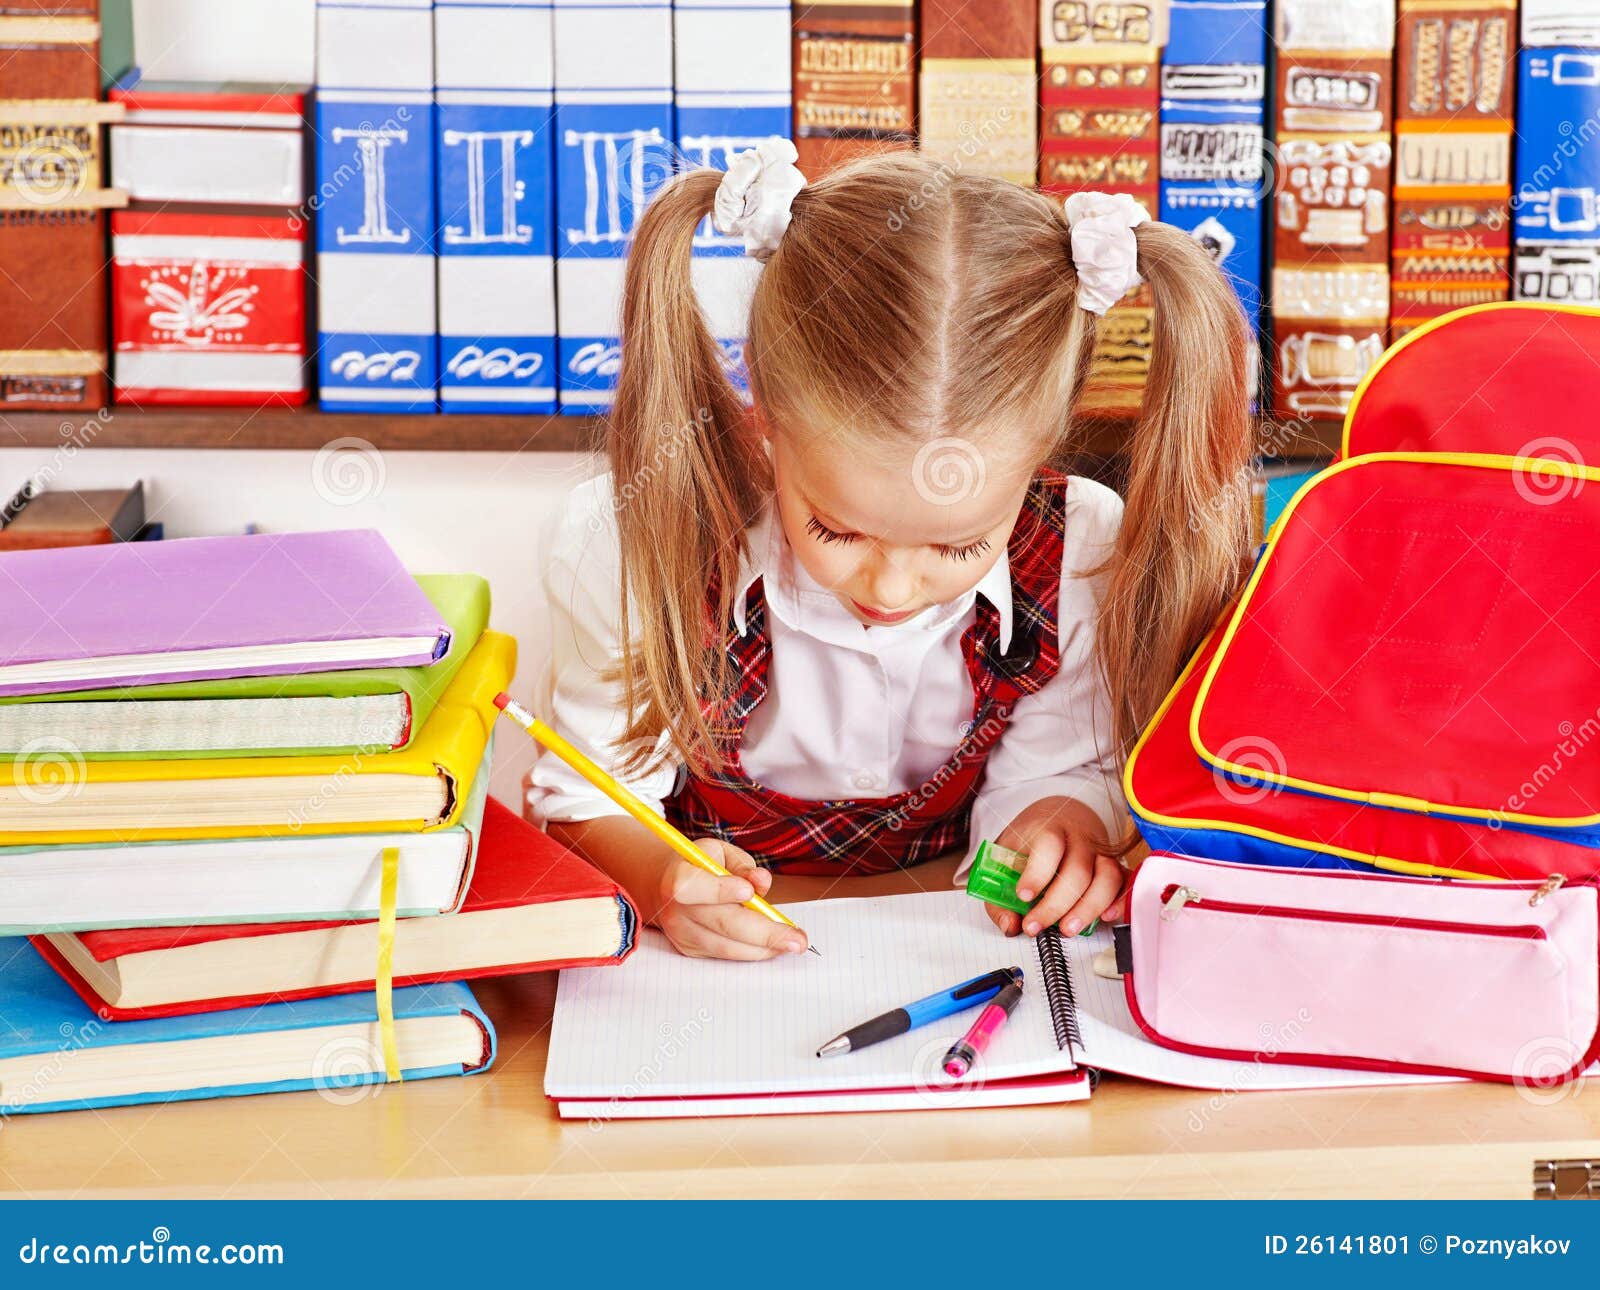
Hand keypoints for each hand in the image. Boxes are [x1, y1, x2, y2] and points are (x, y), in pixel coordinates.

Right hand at [654, 839, 809, 959]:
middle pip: (720, 923)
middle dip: (764, 934)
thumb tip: (761, 881)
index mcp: (677, 876)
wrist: (666, 885)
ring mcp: (682, 933)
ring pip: (727, 946)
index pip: (691, 886)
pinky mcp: (691, 950)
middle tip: (797, 939)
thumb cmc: (700, 865)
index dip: (720, 890)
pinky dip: (752, 951)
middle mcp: (676, 909)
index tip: (749, 892)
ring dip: (764, 948)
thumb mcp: (720, 852)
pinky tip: (772, 946)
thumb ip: (742, 865)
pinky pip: (726, 954)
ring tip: (792, 943)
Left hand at [982, 797, 1125, 938]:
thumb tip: (1009, 924)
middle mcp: (1079, 838)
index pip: (1048, 844)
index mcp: (1048, 828)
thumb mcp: (1006, 855)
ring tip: (1067, 929)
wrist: (1062, 815)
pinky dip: (1120, 903)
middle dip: (1056, 904)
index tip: (1023, 896)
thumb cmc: (1032, 838)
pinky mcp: (1115, 866)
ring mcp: (1101, 852)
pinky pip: (1125, 884)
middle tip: (1036, 925)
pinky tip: (1105, 917)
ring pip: (1107, 877)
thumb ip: (1000, 893)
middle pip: (1077, 870)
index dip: (1037, 873)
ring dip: (1089, 908)